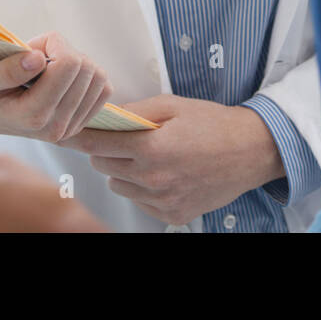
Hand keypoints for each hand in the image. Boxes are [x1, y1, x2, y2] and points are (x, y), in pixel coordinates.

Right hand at [0, 32, 111, 141]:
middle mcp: (56, 127)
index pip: (69, 64)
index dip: (51, 43)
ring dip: (74, 62)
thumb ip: (6, 70)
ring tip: (45, 69)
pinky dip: (84, 75)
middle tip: (34, 58)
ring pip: (98, 76)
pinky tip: (59, 78)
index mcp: (32, 115)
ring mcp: (70, 128)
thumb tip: (38, 59)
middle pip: (87, 68)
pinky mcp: (80, 123)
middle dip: (62, 51)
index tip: (29, 48)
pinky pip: (102, 89)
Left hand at [58, 95, 283, 225]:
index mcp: (151, 148)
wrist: (251, 151)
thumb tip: (106, 116)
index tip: (69, 132)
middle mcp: (153, 179)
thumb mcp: (173, 105)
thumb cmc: (214, 124)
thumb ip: (136, 111)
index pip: (96, 146)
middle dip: (106, 150)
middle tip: (125, 138)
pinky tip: (164, 173)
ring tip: (150, 156)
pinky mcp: (172, 214)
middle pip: (103, 166)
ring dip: (123, 171)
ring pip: (118, 186)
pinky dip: (143, 188)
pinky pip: (140, 201)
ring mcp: (162, 201)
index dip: (80, 137)